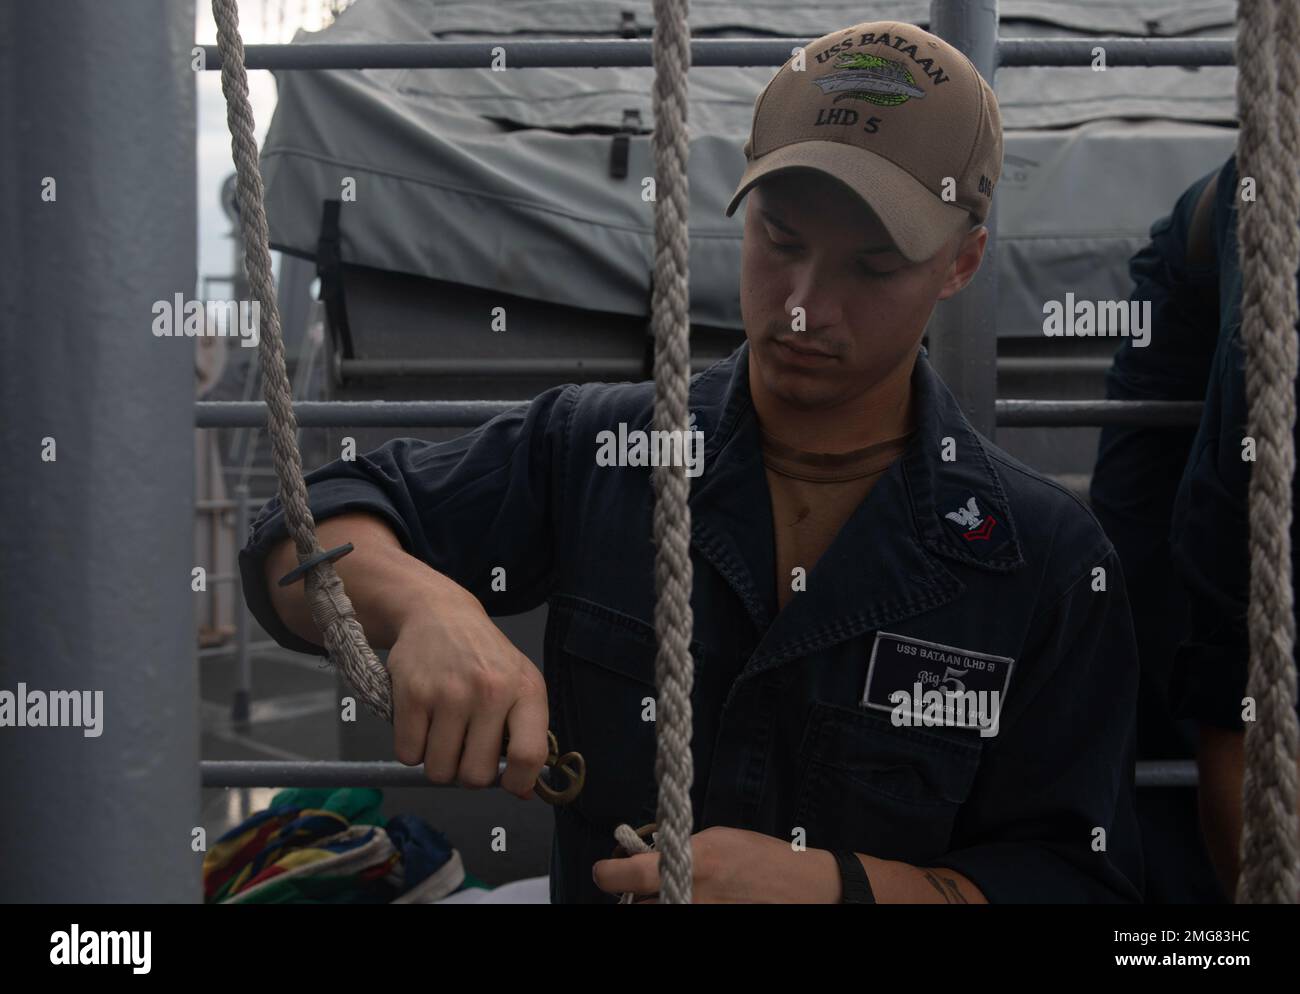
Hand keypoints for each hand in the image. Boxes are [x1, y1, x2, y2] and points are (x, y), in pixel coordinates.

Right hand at [387, 585, 549, 799]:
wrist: (440, 614)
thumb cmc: (485, 657)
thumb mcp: (519, 684)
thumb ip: (527, 736)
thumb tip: (525, 793)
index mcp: (526, 690)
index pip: (529, 755)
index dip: (518, 781)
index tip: (508, 782)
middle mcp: (490, 691)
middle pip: (475, 775)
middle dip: (467, 773)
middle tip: (466, 749)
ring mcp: (449, 693)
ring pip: (439, 771)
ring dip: (438, 763)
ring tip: (444, 734)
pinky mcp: (412, 694)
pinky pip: (408, 756)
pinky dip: (412, 749)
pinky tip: (423, 724)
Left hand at [591, 826, 839, 902]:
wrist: (801, 890)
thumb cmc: (760, 857)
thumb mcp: (717, 839)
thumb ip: (679, 848)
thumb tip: (648, 857)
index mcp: (692, 863)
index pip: (629, 876)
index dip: (608, 873)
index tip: (603, 871)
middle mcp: (690, 896)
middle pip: (636, 906)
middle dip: (634, 895)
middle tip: (642, 885)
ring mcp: (700, 917)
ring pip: (655, 916)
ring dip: (656, 905)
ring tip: (672, 892)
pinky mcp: (709, 928)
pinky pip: (679, 919)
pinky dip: (676, 910)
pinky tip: (688, 900)